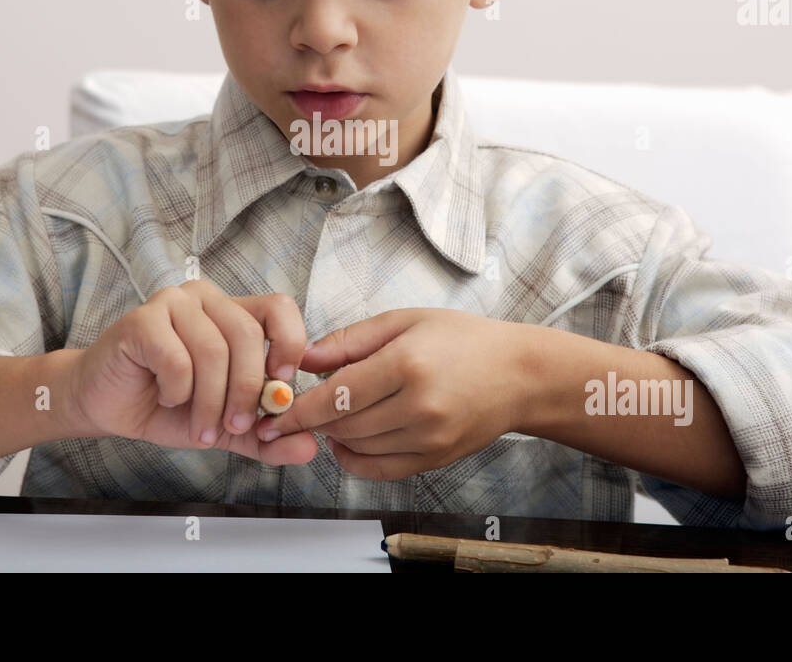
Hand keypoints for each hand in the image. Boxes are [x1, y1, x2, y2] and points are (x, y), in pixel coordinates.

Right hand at [64, 280, 317, 465]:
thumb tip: (309, 447)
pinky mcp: (142, 320)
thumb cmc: (165, 405)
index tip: (281, 385)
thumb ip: (266, 436)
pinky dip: (177, 391)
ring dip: (210, 402)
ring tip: (199, 427)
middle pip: (248, 335)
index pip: (279, 308)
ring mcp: (173, 303)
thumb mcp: (225, 427)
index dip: (289, 344)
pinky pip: (177, 359)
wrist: (105, 405)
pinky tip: (165, 398)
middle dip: (246, 391)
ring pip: (214, 351)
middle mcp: (206, 299)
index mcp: (232, 313)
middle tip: (235, 428)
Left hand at [253, 309, 522, 479]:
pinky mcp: (436, 460)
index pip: (335, 396)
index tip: (271, 413)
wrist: (520, 374)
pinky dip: (355, 459)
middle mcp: (418, 406)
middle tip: (290, 412)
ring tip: (326, 417)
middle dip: (310, 421)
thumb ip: (349, 341)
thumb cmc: (464, 340)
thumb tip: (304, 360)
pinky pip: (380, 470)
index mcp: (407, 364)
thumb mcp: (404, 322)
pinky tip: (348, 440)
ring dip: (332, 436)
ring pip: (358, 449)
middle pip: (343, 425)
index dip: (297, 409)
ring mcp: (429, 438)